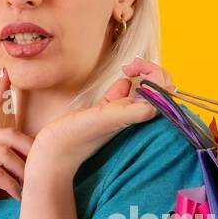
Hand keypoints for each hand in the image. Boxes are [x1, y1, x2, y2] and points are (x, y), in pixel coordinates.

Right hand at [0, 68, 33, 218]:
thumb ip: (0, 165)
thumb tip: (26, 165)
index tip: (8, 74)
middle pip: (7, 135)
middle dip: (28, 150)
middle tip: (42, 167)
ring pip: (3, 153)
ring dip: (21, 172)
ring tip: (30, 187)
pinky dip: (10, 185)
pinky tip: (17, 196)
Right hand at [30, 58, 176, 176]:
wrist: (54, 153)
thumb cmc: (78, 137)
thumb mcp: (107, 120)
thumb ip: (132, 111)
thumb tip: (159, 102)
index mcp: (136, 116)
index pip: (162, 91)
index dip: (154, 74)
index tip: (134, 67)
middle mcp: (131, 116)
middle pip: (156, 90)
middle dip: (149, 72)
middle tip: (131, 65)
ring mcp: (117, 114)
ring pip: (140, 92)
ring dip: (140, 76)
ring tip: (129, 68)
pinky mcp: (103, 113)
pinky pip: (121, 96)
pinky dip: (124, 85)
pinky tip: (121, 78)